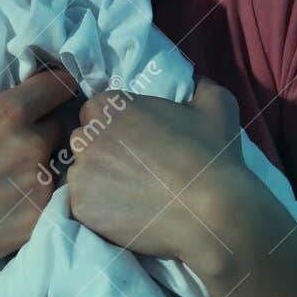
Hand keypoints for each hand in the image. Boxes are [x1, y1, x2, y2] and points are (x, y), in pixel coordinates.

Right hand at [0, 66, 78, 286]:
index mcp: (9, 113)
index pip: (59, 85)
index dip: (57, 83)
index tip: (51, 90)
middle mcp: (33, 145)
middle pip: (60, 126)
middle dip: (47, 127)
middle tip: (24, 138)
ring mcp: (39, 185)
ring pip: (57, 166)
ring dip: (43, 165)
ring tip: (17, 175)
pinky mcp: (38, 218)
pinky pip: (52, 201)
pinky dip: (39, 197)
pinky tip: (17, 202)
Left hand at [66, 77, 281, 280]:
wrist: (211, 215)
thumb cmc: (212, 156)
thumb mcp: (217, 104)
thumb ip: (198, 85)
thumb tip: (196, 81)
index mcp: (107, 104)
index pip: (98, 111)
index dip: (118, 127)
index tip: (138, 142)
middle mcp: (85, 135)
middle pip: (86, 140)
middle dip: (104, 150)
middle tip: (136, 168)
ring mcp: (80, 173)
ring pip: (83, 173)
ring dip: (101, 180)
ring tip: (134, 194)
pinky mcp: (80, 208)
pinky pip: (84, 204)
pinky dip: (101, 209)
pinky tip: (128, 212)